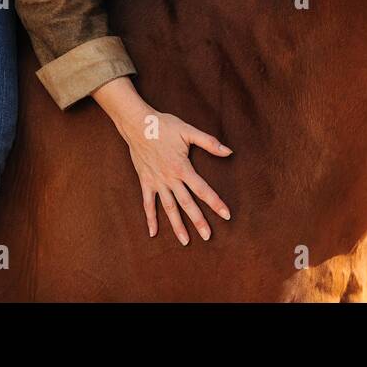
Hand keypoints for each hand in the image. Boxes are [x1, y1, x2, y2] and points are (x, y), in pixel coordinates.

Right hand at [94, 77, 232, 243]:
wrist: (138, 124)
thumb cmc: (165, 126)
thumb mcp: (189, 131)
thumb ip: (209, 142)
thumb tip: (229, 151)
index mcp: (182, 168)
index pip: (203, 189)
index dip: (215, 202)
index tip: (226, 215)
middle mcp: (170, 179)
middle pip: (187, 204)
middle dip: (198, 221)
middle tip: (208, 236)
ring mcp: (156, 182)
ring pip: (168, 208)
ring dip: (177, 225)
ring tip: (185, 241)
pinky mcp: (145, 182)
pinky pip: (148, 203)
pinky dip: (150, 218)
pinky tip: (153, 233)